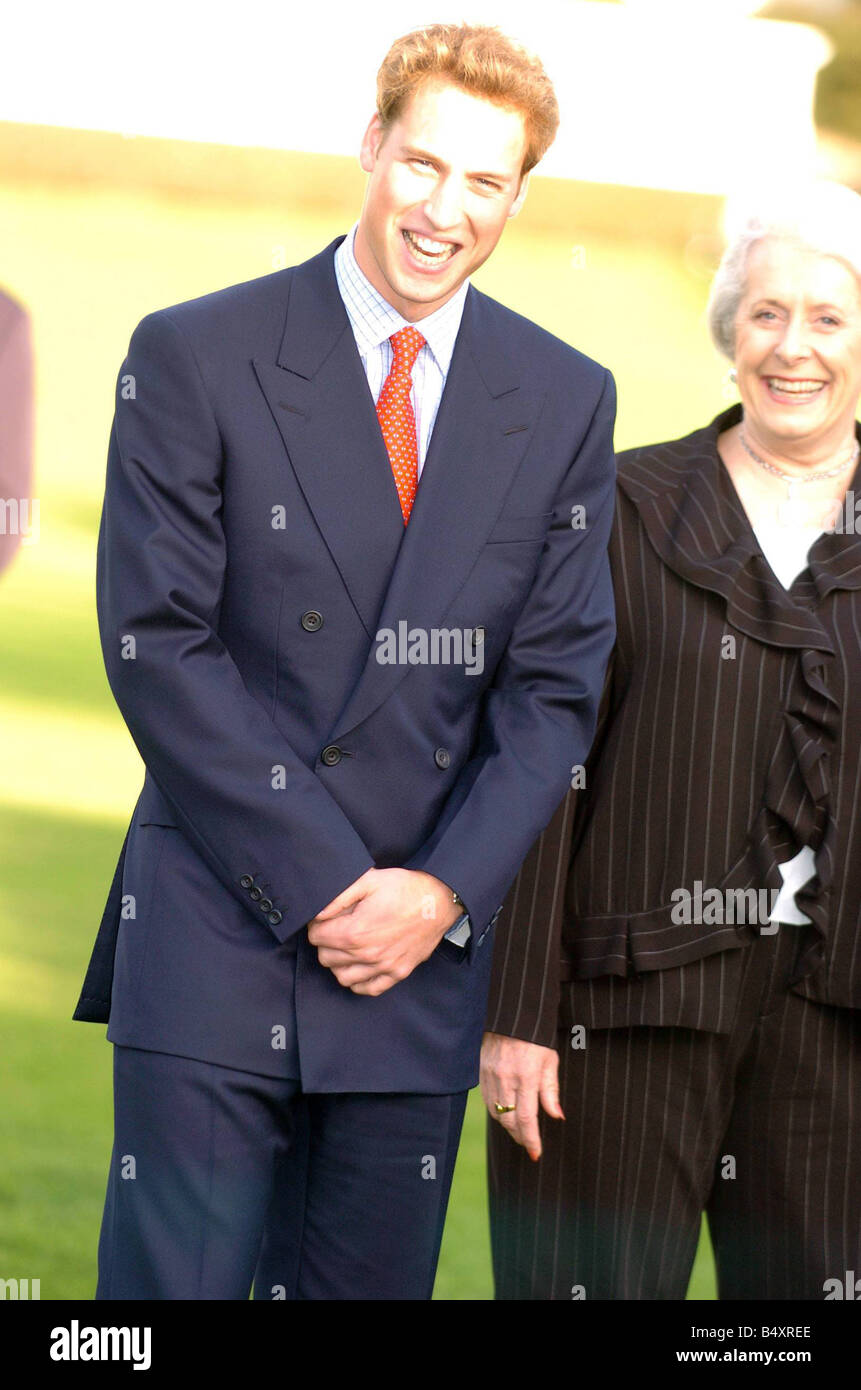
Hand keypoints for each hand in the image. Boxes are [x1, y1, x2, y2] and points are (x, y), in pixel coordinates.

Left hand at [308, 868, 461, 995]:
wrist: (439, 900)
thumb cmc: (404, 888)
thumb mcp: (368, 881)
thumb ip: (338, 897)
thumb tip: (316, 913)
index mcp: (355, 931)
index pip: (317, 937)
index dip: (317, 925)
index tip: (325, 918)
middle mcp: (367, 954)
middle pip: (326, 958)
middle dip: (325, 943)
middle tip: (335, 929)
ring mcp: (384, 966)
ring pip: (342, 977)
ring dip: (338, 963)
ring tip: (345, 947)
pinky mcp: (398, 973)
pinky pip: (368, 989)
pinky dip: (358, 981)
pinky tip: (359, 966)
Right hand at [480, 1031, 563, 1160]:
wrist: (512, 1015)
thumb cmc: (536, 1038)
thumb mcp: (550, 1061)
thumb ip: (551, 1091)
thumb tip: (556, 1116)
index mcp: (526, 1075)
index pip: (526, 1119)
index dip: (531, 1140)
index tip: (536, 1153)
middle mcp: (505, 1077)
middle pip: (509, 1120)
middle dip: (519, 1136)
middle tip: (529, 1144)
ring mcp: (489, 1074)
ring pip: (495, 1113)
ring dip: (508, 1125)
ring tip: (519, 1129)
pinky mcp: (479, 1070)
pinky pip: (486, 1099)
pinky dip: (497, 1110)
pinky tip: (506, 1110)